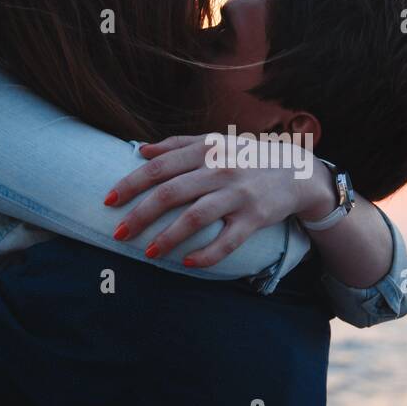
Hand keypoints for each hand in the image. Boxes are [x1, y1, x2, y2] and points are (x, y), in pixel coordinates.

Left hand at [104, 133, 333, 268]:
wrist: (298, 171)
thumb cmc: (247, 157)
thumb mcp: (215, 142)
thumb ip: (177, 145)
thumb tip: (141, 152)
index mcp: (205, 150)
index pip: (159, 167)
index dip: (130, 184)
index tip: (108, 201)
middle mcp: (219, 170)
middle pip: (170, 193)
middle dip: (140, 215)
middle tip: (119, 234)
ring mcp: (238, 195)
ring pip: (195, 218)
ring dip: (167, 238)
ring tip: (148, 253)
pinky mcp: (254, 218)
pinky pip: (227, 241)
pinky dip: (206, 255)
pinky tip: (187, 263)